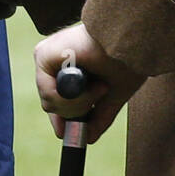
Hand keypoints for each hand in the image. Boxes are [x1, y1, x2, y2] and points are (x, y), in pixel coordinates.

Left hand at [34, 23, 146, 143]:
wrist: (131, 38)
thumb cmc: (127, 58)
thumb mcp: (113, 93)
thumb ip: (99, 115)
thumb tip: (88, 137)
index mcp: (67, 66)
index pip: (57, 100)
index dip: (64, 118)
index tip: (72, 134)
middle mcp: (53, 60)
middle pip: (52, 105)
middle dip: (77, 110)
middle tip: (100, 94)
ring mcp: (46, 57)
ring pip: (50, 103)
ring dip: (78, 104)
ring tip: (99, 88)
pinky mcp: (43, 54)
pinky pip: (49, 94)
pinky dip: (71, 98)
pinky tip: (89, 86)